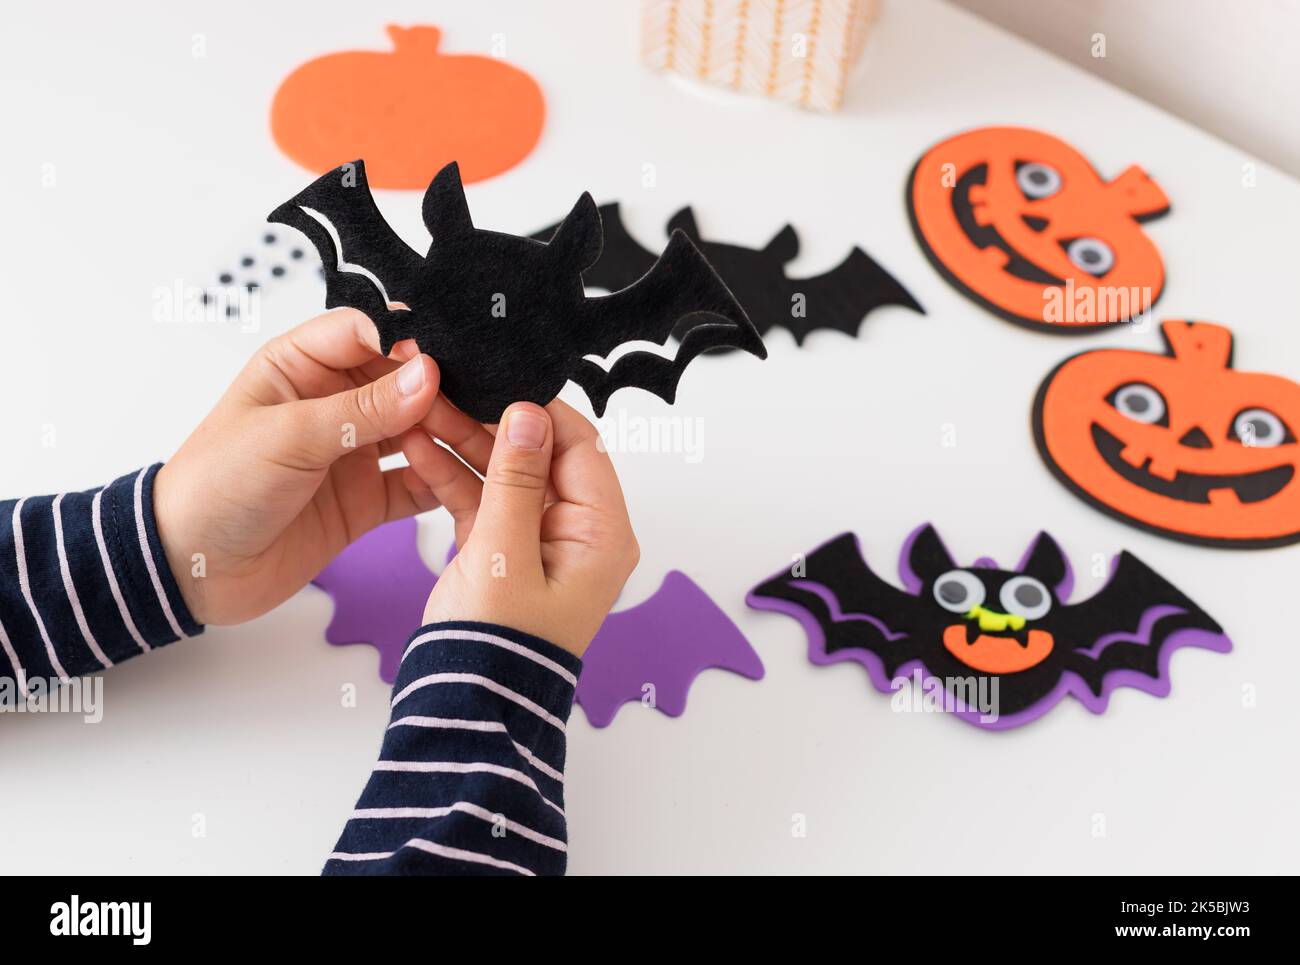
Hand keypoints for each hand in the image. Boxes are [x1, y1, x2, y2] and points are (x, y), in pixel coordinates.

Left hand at [154, 308, 478, 624]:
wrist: (190, 570)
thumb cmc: (215, 488)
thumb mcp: (288, 438)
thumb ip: (362, 409)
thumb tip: (428, 374)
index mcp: (301, 367)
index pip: (368, 333)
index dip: (410, 340)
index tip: (449, 357)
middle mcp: (334, 403)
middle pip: (404, 382)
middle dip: (443, 391)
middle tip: (481, 403)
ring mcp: (354, 452)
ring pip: (419, 431)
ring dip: (450, 435)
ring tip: (486, 440)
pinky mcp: (367, 499)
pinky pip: (418, 483)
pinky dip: (444, 481)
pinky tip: (471, 480)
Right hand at [401, 399, 638, 656]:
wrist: (467, 709)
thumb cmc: (498, 647)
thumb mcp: (506, 554)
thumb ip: (517, 480)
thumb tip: (530, 415)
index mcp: (602, 534)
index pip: (581, 447)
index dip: (540, 410)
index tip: (500, 378)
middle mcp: (578, 533)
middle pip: (540, 455)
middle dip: (491, 422)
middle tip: (448, 388)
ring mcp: (539, 541)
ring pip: (505, 474)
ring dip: (464, 444)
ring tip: (421, 409)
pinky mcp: (503, 551)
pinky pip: (483, 501)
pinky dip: (453, 477)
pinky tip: (417, 448)